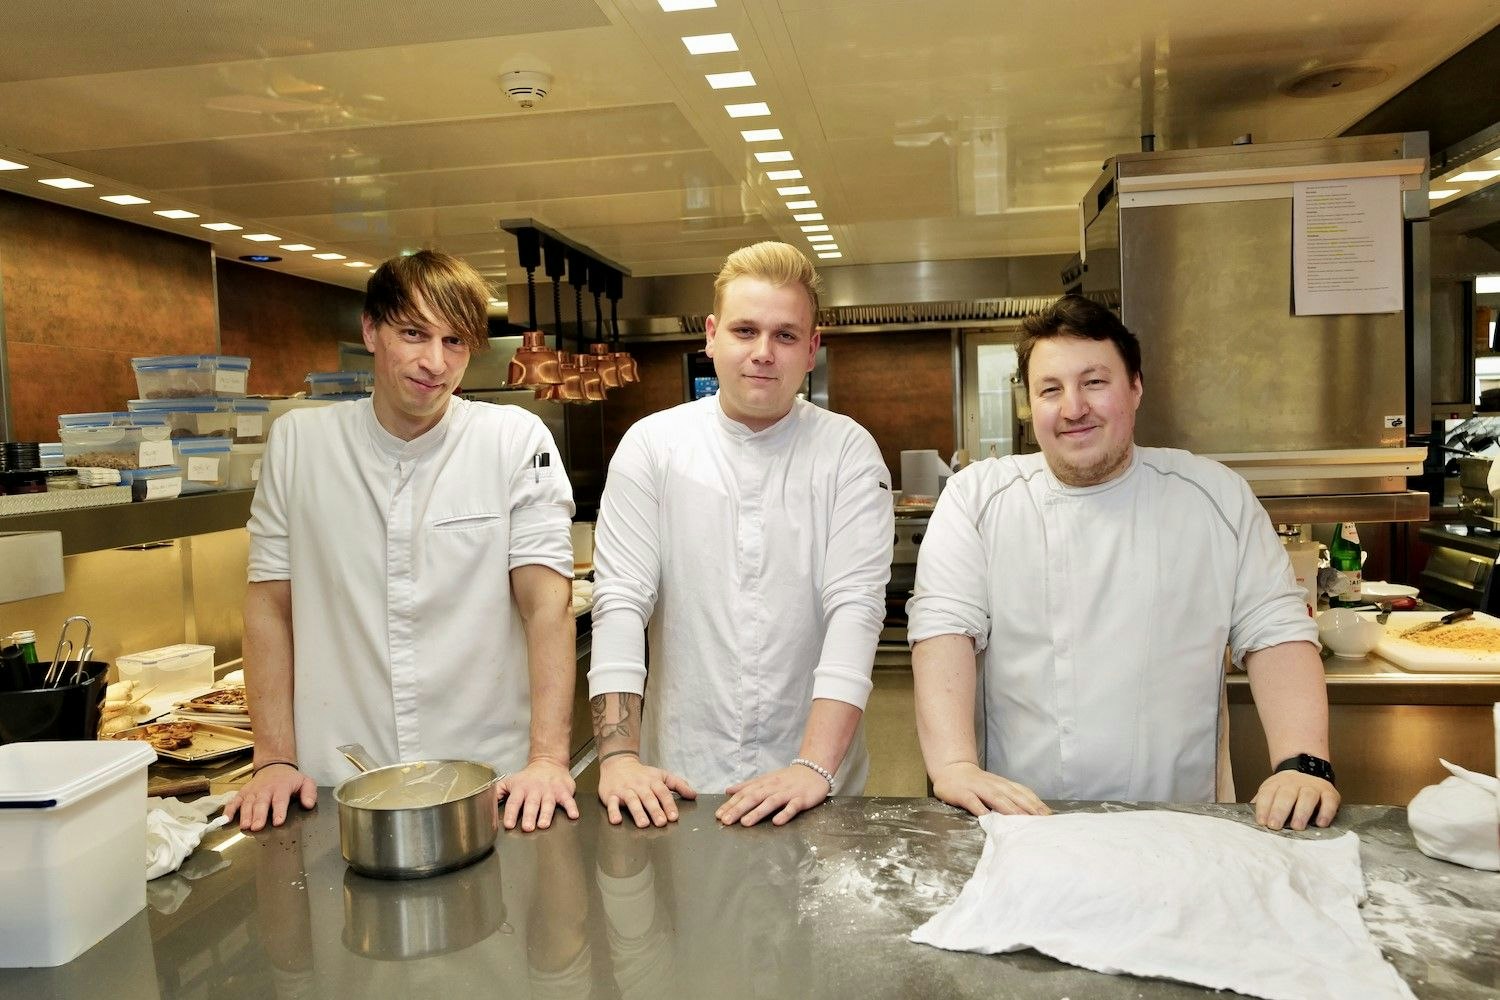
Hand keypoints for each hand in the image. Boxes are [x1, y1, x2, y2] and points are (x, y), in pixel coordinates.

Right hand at [222, 763, 316, 831]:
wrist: (274, 765)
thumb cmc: (290, 779)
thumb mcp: (305, 781)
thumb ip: (309, 792)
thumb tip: (309, 804)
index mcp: (281, 788)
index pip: (280, 800)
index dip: (279, 811)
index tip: (278, 822)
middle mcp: (265, 790)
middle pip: (261, 803)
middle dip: (259, 815)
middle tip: (257, 827)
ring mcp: (252, 792)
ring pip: (247, 803)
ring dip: (245, 815)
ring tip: (245, 826)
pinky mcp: (243, 793)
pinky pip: (234, 801)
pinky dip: (229, 810)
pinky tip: (226, 819)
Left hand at [496, 758, 578, 831]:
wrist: (548, 763)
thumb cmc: (527, 778)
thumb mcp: (509, 782)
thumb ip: (496, 794)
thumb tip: (483, 807)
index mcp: (520, 789)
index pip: (514, 802)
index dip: (510, 813)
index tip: (508, 824)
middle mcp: (535, 790)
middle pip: (531, 804)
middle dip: (528, 816)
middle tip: (527, 827)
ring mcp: (550, 791)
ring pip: (547, 803)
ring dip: (545, 814)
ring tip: (543, 824)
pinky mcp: (563, 791)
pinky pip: (568, 800)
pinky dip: (571, 807)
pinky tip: (573, 815)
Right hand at [598, 754, 695, 827]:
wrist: (617, 763)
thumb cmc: (642, 774)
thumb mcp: (662, 775)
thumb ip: (678, 785)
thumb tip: (693, 795)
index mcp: (653, 781)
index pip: (663, 792)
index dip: (669, 804)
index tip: (674, 817)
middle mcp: (639, 785)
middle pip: (648, 797)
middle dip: (655, 810)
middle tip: (661, 822)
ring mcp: (625, 790)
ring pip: (632, 801)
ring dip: (638, 812)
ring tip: (643, 824)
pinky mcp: (611, 795)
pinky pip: (611, 803)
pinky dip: (613, 811)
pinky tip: (616, 821)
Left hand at [716, 764, 828, 826]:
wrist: (815, 770)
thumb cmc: (788, 778)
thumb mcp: (766, 779)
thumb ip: (747, 786)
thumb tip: (728, 791)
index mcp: (764, 783)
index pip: (744, 793)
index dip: (731, 804)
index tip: (719, 815)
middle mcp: (773, 787)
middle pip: (754, 797)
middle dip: (739, 809)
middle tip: (726, 821)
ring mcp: (788, 793)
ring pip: (771, 802)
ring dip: (757, 812)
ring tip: (745, 823)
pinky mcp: (802, 799)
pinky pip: (793, 807)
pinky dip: (785, 814)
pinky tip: (777, 822)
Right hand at [930, 761, 1049, 817]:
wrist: (951, 770)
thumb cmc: (978, 783)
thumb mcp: (996, 787)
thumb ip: (1010, 798)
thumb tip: (1031, 814)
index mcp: (1003, 784)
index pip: (1023, 792)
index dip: (1036, 803)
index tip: (1048, 815)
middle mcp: (994, 785)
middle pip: (1014, 795)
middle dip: (1028, 807)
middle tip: (1041, 819)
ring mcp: (978, 788)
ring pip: (996, 798)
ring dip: (1009, 808)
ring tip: (1020, 819)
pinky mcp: (962, 793)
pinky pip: (972, 801)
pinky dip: (980, 809)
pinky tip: (986, 818)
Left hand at [1252, 771, 1338, 830]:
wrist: (1308, 769)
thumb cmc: (1287, 788)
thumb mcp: (1272, 791)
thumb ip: (1262, 802)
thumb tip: (1245, 815)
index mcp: (1276, 783)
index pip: (1267, 794)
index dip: (1263, 807)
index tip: (1261, 821)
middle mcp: (1294, 783)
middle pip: (1286, 795)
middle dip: (1279, 810)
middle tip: (1275, 826)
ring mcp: (1312, 786)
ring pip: (1307, 796)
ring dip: (1301, 812)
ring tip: (1297, 826)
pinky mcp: (1329, 792)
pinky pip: (1329, 801)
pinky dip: (1326, 812)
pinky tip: (1320, 823)